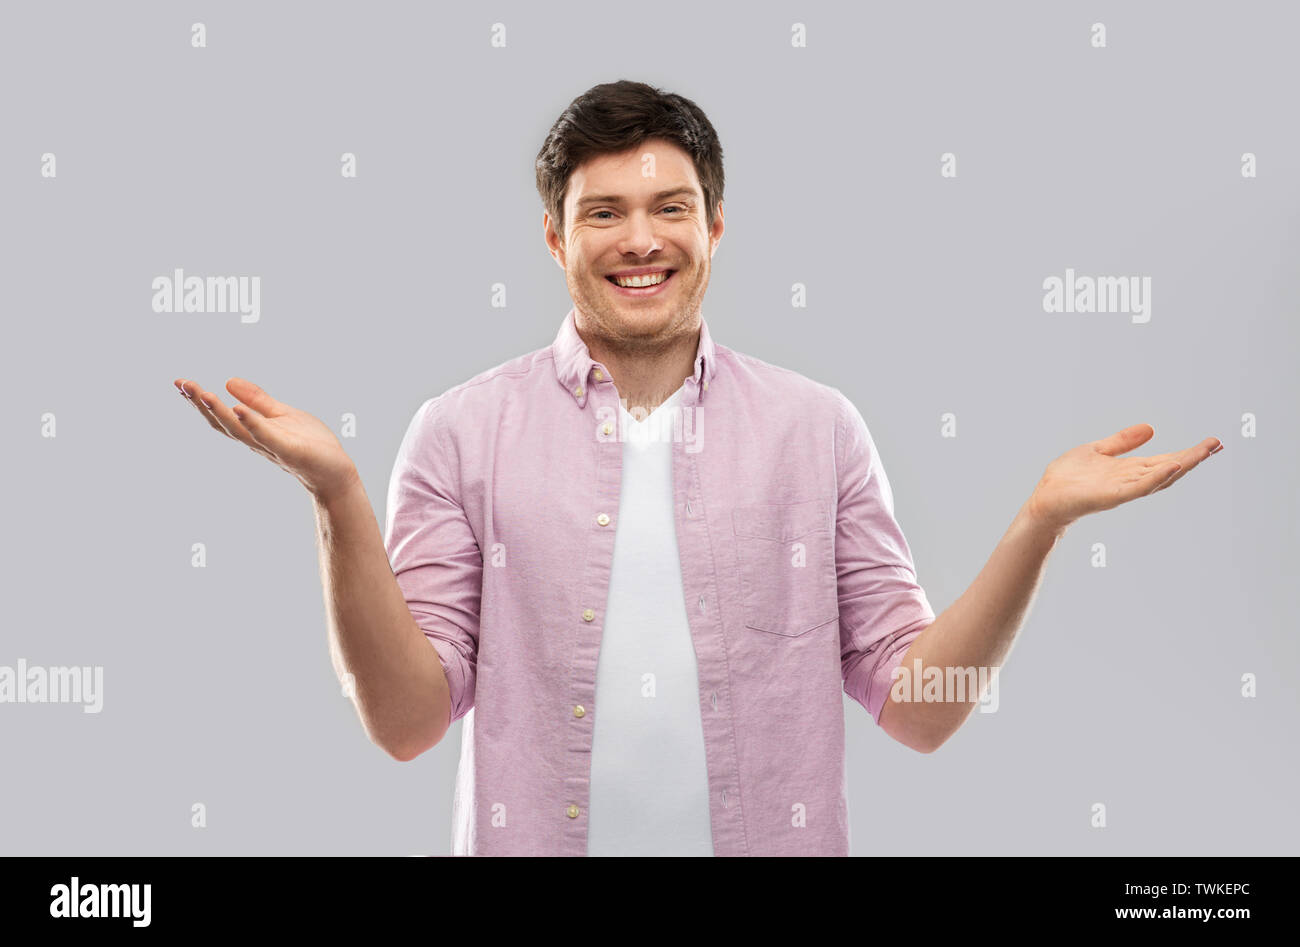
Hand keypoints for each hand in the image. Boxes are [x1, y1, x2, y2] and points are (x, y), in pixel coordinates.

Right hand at [174, 376, 360, 502]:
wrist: (336, 471)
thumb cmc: (311, 445)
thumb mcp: (282, 415)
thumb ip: (257, 401)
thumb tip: (228, 381)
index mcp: (254, 431)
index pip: (221, 415)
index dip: (200, 401)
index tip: (180, 383)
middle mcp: (256, 440)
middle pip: (222, 422)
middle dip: (201, 404)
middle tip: (181, 385)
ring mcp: (271, 446)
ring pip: (239, 429)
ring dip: (220, 412)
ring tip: (203, 393)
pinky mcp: (289, 450)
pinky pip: (267, 436)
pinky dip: (252, 423)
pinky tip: (239, 409)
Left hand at [1026, 423, 1221, 532]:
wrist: (1044, 500)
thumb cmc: (1067, 479)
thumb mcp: (1097, 450)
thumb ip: (1122, 442)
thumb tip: (1151, 428)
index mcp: (1129, 470)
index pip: (1165, 459)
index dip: (1188, 452)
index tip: (1211, 442)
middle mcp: (1130, 481)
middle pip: (1168, 468)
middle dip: (1193, 458)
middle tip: (1216, 444)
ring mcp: (1122, 490)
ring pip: (1158, 477)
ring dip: (1180, 466)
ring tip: (1201, 453)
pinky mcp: (1110, 497)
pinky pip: (1137, 487)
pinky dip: (1155, 477)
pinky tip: (1171, 466)